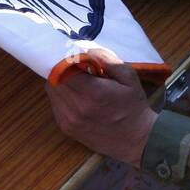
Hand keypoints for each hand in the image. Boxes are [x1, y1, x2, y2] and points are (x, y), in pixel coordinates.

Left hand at [46, 48, 157, 164]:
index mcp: (93, 92)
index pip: (63, 69)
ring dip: (60, 83)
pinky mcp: (66, 128)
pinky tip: (76, 96)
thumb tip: (86, 49)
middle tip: (74, 67)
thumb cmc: (133, 106)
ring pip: (52, 91)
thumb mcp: (129, 77)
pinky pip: (55, 105)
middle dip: (61, 70)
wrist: (137, 140)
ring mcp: (69, 120)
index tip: (72, 56)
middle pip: (54, 79)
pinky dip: (61, 96)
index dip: (65, 60)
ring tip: (76, 82)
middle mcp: (77, 107)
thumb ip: (107, 59)